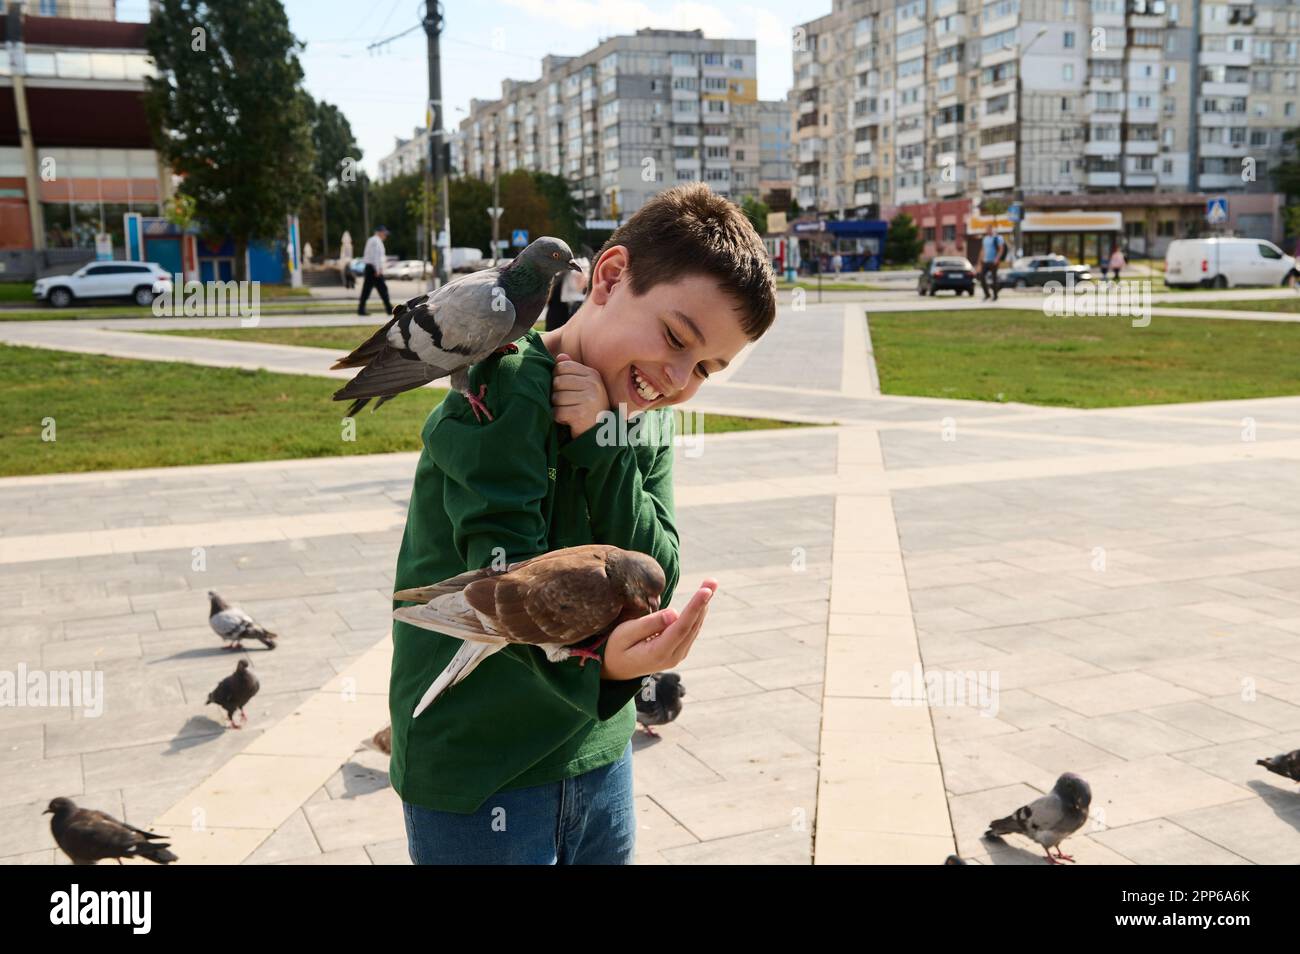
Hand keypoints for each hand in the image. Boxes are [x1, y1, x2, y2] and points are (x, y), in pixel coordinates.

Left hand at [551, 352, 608, 437]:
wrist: (602, 433)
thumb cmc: (590, 408)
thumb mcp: (585, 387)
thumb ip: (572, 371)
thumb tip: (560, 357)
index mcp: (592, 375)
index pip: (562, 367)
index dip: (558, 378)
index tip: (567, 390)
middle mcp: (593, 384)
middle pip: (557, 382)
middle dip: (557, 394)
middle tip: (569, 403)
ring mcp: (588, 399)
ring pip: (556, 398)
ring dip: (558, 408)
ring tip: (570, 412)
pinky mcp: (581, 414)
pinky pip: (558, 412)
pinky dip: (559, 418)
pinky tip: (570, 420)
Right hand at [599, 580, 717, 680]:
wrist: (615, 669)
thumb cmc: (616, 647)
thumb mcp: (625, 634)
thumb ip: (649, 624)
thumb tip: (674, 613)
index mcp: (658, 652)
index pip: (681, 627)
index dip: (695, 607)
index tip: (705, 591)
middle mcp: (673, 657)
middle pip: (693, 626)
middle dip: (703, 601)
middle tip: (712, 580)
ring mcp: (677, 655)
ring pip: (694, 628)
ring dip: (703, 605)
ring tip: (710, 584)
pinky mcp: (678, 651)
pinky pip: (691, 630)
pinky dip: (697, 614)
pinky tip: (702, 600)